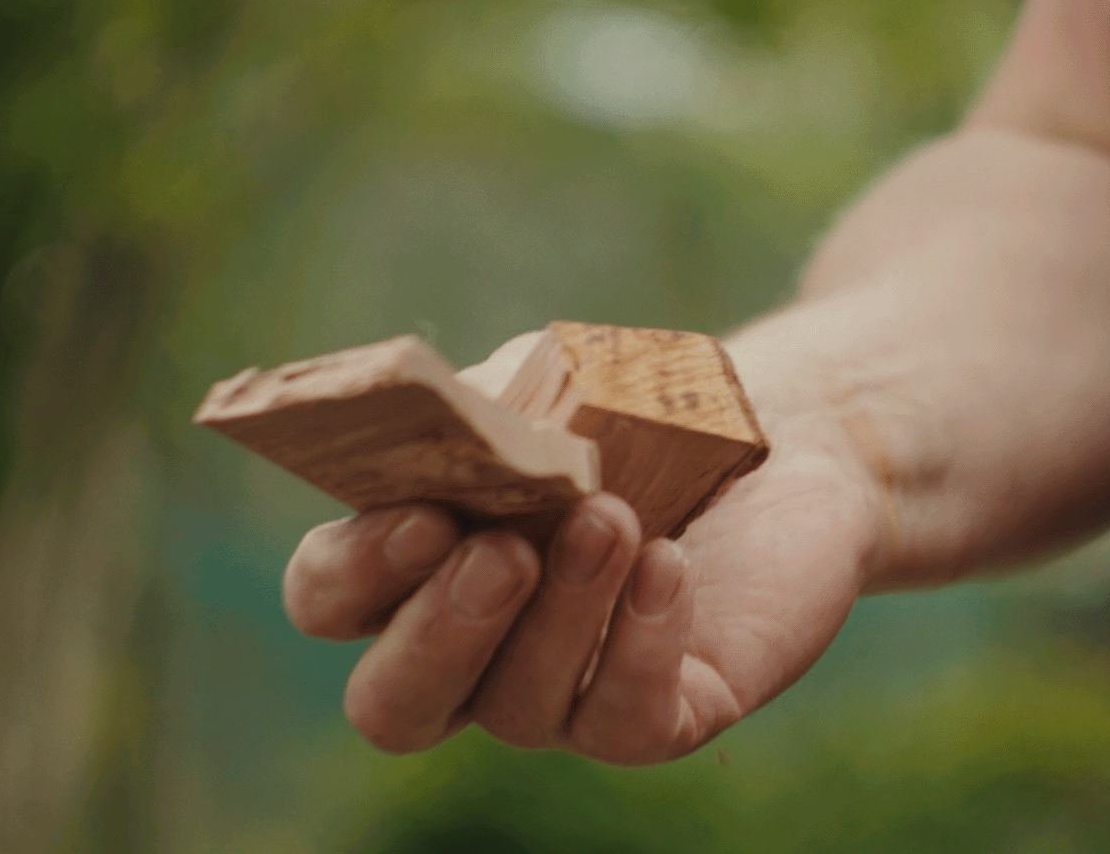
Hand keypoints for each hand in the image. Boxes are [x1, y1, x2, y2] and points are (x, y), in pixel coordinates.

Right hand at [282, 332, 883, 763]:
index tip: (422, 514)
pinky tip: (667, 564)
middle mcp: (475, 651)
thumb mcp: (543, 388)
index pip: (331, 600)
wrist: (778, 431)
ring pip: (517, 708)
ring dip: (562, 611)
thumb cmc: (635, 410)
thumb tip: (432, 424)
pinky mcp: (661, 714)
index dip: (355, 572)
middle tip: (501, 552)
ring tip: (611, 516)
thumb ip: (474, 417)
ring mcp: (563, 695)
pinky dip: (639, 642)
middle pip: (394, 705)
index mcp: (416, 565)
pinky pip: (624, 721)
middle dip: (437, 635)